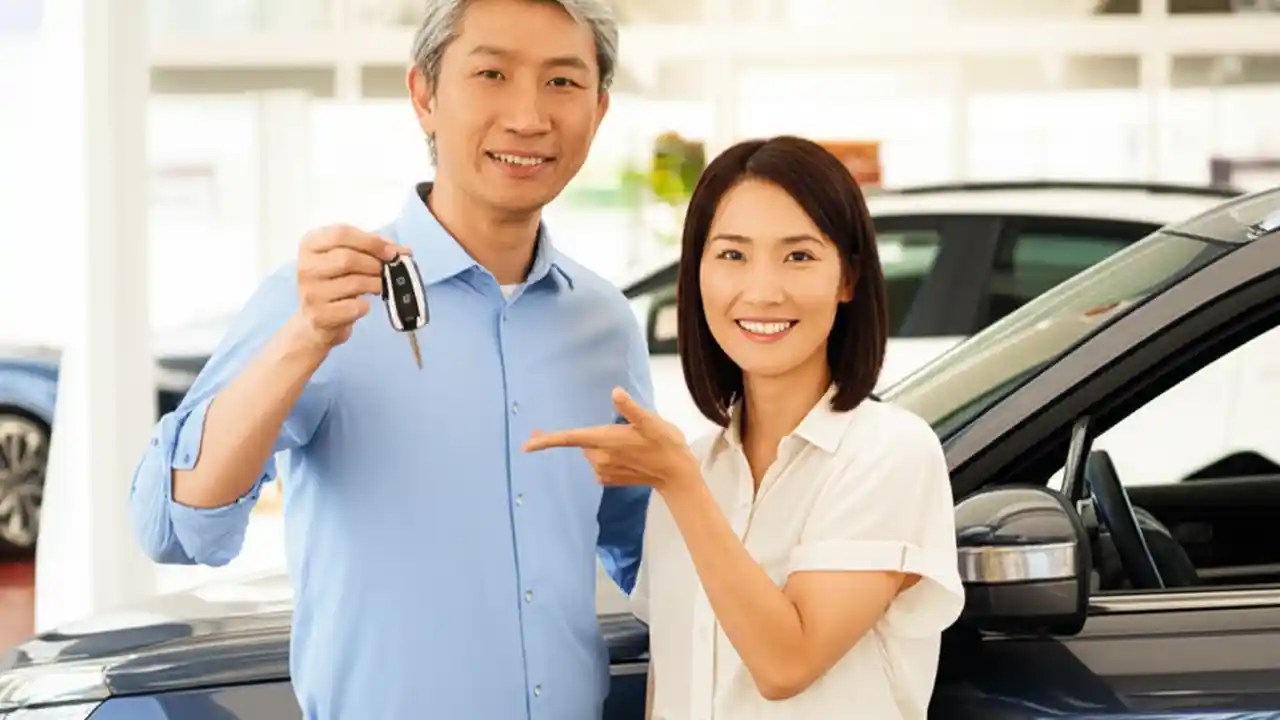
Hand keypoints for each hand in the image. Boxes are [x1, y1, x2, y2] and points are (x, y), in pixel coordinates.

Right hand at [294, 224, 410, 348]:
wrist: (316, 319)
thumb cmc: (336, 282)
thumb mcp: (347, 258)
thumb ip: (372, 249)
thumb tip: (404, 251)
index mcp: (310, 244)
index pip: (341, 234)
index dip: (372, 241)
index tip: (392, 252)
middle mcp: (305, 267)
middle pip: (347, 258)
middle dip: (375, 265)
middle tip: (386, 271)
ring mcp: (311, 293)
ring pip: (354, 283)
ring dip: (375, 285)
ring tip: (378, 286)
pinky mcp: (320, 316)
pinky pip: (354, 307)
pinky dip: (365, 306)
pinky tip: (361, 305)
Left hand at [523, 387, 698, 491]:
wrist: (676, 474)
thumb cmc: (665, 444)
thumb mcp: (652, 421)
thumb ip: (631, 409)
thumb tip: (616, 393)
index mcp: (606, 440)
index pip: (570, 438)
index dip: (547, 441)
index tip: (526, 445)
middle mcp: (599, 458)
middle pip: (582, 442)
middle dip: (593, 434)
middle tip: (620, 431)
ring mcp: (603, 471)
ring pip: (592, 451)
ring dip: (603, 444)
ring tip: (631, 443)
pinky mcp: (608, 479)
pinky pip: (599, 463)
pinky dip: (608, 456)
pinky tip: (628, 454)